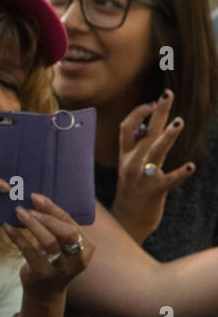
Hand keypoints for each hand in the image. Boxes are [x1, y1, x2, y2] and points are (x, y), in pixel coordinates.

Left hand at [2, 192, 91, 302]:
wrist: (45, 291)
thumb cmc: (53, 259)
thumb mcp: (61, 244)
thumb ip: (56, 225)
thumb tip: (37, 198)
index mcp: (86, 247)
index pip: (71, 223)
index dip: (53, 209)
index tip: (36, 197)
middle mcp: (78, 258)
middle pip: (66, 233)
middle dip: (47, 218)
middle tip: (27, 208)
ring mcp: (62, 268)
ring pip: (49, 242)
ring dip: (32, 225)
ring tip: (18, 213)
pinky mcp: (43, 274)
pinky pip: (29, 252)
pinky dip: (17, 237)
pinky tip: (7, 227)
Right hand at [112, 91, 194, 243]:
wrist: (127, 222)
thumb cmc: (132, 191)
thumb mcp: (130, 168)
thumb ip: (137, 149)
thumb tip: (144, 127)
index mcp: (125, 156)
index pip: (126, 128)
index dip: (138, 113)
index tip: (152, 102)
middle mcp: (131, 163)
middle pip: (144, 132)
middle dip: (157, 112)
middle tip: (167, 95)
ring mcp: (142, 177)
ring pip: (155, 152)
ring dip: (167, 136)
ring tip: (179, 122)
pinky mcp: (154, 191)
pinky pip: (169, 179)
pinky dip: (180, 173)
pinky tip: (190, 166)